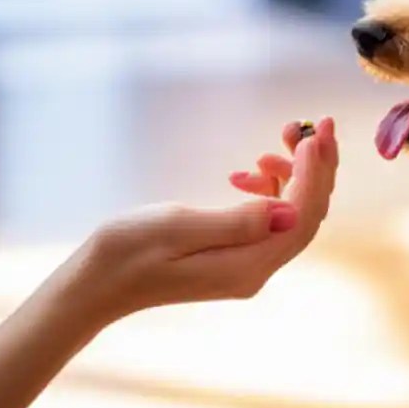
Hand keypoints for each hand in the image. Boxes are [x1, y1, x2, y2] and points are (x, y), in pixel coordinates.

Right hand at [52, 118, 338, 326]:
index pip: (302, 217)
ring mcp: (246, 265)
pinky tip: (246, 173)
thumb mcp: (177, 227)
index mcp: (247, 267)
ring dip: (292, 173)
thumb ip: (236, 221)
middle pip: (307, 215)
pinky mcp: (234, 256)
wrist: (92, 284)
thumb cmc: (125, 253)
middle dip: (316, 167)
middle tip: (315, 123)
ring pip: (291, 214)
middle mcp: (255, 271)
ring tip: (275, 139)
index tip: (314, 134)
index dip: (315, 173)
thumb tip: (289, 211)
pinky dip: (268, 189)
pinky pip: (269, 219)